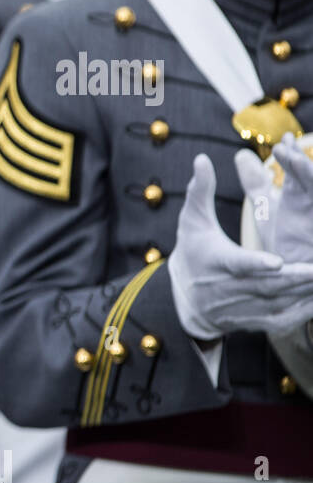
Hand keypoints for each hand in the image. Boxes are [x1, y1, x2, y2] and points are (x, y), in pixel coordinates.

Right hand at [169, 154, 312, 338]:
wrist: (182, 301)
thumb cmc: (193, 253)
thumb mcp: (193, 221)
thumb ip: (201, 191)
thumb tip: (203, 159)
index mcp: (217, 262)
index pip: (238, 263)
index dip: (257, 264)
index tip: (277, 261)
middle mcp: (229, 289)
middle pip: (268, 285)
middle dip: (297, 278)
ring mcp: (242, 309)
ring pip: (279, 303)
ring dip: (304, 293)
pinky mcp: (254, 323)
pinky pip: (283, 320)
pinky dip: (302, 312)